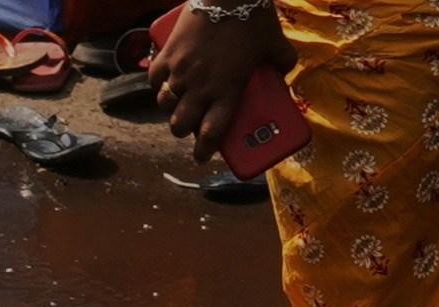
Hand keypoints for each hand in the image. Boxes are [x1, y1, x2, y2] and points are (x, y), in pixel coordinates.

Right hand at [152, 1, 278, 154]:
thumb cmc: (254, 18)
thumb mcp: (276, 44)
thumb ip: (282, 62)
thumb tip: (283, 72)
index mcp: (227, 91)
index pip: (211, 133)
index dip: (204, 150)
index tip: (203, 156)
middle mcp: (201, 87)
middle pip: (180, 124)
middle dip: (183, 131)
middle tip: (190, 127)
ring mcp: (181, 70)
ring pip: (164, 104)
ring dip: (170, 109)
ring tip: (177, 104)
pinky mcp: (169, 53)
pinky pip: (155, 78)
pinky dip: (158, 84)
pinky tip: (164, 82)